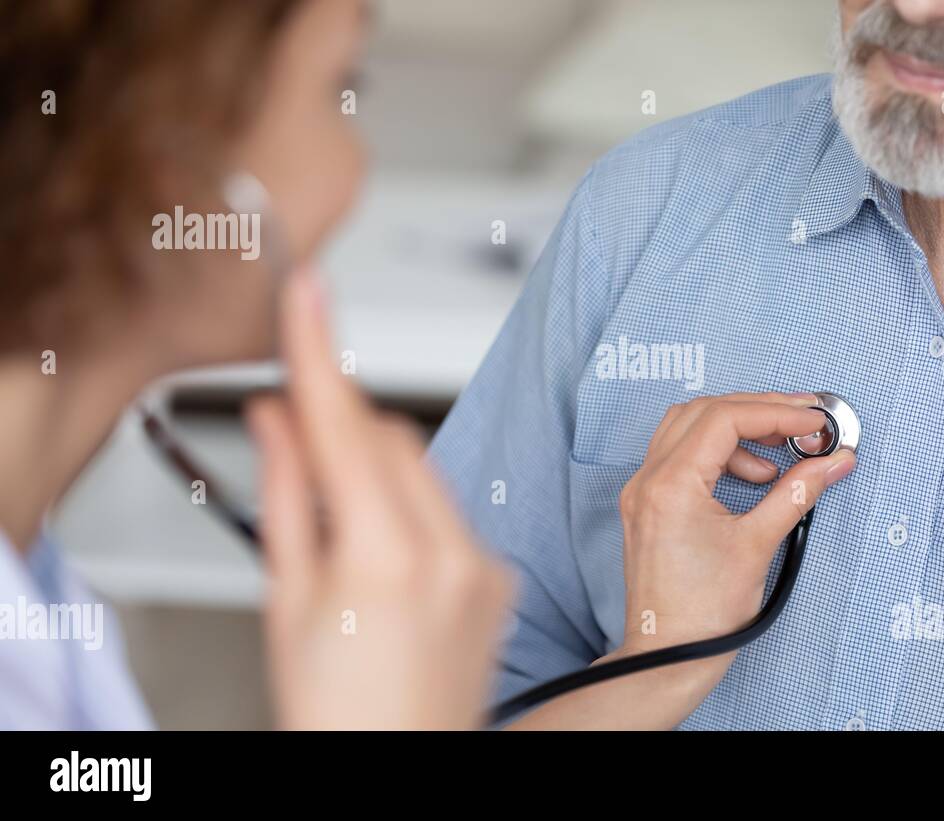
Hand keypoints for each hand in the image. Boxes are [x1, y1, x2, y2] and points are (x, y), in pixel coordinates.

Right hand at [246, 267, 512, 729]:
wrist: (400, 766)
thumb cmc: (335, 712)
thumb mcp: (288, 602)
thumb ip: (289, 496)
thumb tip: (279, 417)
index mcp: (382, 558)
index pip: (342, 426)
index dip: (319, 351)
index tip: (308, 293)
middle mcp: (447, 554)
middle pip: (390, 439)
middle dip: (343, 427)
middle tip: (295, 441)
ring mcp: (483, 565)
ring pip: (423, 470)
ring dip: (377, 469)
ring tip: (340, 529)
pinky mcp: (500, 578)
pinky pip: (452, 510)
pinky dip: (412, 508)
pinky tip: (386, 555)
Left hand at [614, 393, 854, 686]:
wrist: (669, 657)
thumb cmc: (704, 614)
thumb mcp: (759, 545)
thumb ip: (799, 494)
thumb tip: (833, 460)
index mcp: (670, 484)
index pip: (724, 418)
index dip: (776, 412)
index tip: (813, 422)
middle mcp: (648, 480)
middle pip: (704, 412)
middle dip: (758, 412)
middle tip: (802, 423)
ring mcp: (643, 492)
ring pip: (688, 428)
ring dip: (737, 431)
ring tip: (777, 459)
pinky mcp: (648, 506)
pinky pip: (680, 456)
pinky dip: (719, 454)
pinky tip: (752, 478)